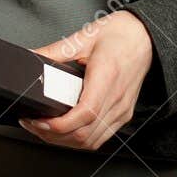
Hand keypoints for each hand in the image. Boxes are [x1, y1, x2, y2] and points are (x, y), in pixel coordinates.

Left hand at [21, 11, 153, 151]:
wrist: (144, 36)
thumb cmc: (121, 35)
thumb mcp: (84, 38)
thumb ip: (54, 51)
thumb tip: (31, 56)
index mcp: (106, 77)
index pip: (84, 114)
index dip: (58, 125)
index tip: (37, 120)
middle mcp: (116, 98)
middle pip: (83, 134)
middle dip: (52, 135)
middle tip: (32, 124)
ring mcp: (121, 109)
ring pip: (90, 141)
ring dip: (64, 141)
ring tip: (44, 129)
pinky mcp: (123, 114)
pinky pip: (100, 138)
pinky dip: (79, 140)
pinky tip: (65, 131)